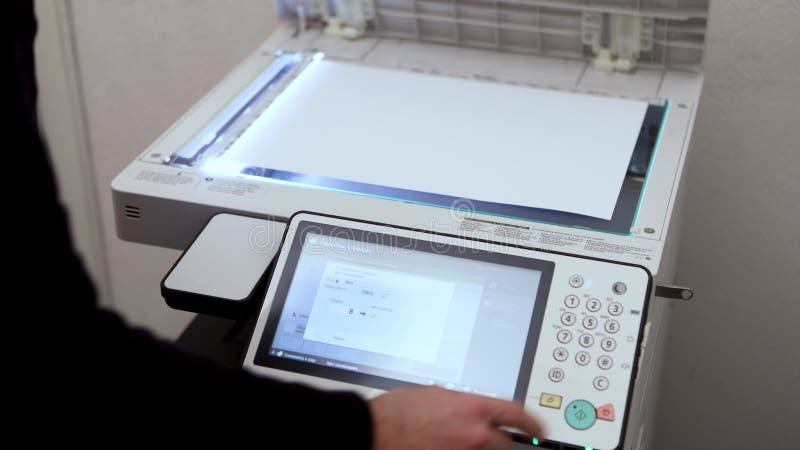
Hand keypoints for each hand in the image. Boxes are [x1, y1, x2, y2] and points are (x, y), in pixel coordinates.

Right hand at [369, 386, 545, 449]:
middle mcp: (473, 433)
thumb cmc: (397, 411)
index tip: (540, 429)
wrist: (375, 430)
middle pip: (505, 442)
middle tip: (500, 439)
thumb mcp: (435, 393)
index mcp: (472, 408)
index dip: (533, 423)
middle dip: (504, 440)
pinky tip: (447, 446)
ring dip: (481, 448)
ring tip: (463, 440)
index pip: (516, 414)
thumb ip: (460, 402)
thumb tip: (470, 408)